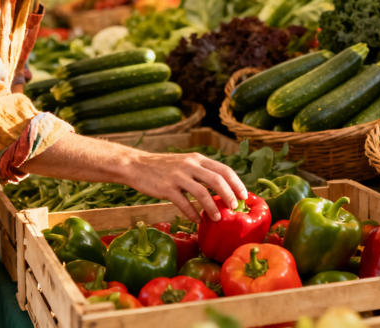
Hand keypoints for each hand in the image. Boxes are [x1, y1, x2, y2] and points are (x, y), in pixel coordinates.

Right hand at [127, 151, 247, 222]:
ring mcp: (178, 176)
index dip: (237, 183)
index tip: (244, 195)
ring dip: (213, 208)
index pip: (224, 169)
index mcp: (197, 159)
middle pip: (218, 180)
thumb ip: (201, 172)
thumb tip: (221, 189)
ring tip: (218, 219)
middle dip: (229, 195)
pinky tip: (197, 221)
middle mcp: (190, 165)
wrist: (136, 165)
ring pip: (203, 192)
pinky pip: (184, 204)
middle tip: (235, 208)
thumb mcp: (185, 163)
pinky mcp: (166, 188)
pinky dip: (193, 214)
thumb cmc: (163, 167)